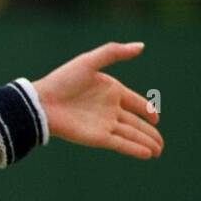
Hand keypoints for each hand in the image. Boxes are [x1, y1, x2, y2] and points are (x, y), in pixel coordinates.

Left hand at [32, 42, 162, 159]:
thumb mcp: (88, 62)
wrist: (40, 103)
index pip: (135, 103)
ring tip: (158, 151)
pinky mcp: (97, 137)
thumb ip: (113, 52)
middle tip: (161, 144)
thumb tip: (141, 46)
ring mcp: (103, 124)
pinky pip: (120, 144)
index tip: (156, 118)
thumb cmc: (61, 81)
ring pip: (131, 135)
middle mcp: (108, 109)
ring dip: (146, 143)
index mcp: (109, 91)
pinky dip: (134, 149)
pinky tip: (147, 154)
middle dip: (150, 133)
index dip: (147, 110)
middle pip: (135, 123)